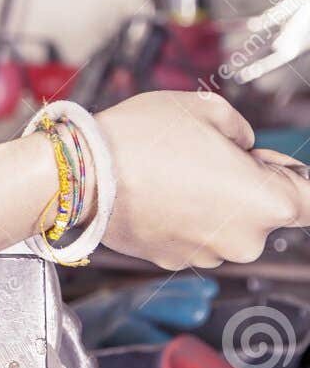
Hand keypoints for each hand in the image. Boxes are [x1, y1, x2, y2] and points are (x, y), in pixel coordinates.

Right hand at [95, 91, 309, 270]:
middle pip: (264, 212)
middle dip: (241, 184)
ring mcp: (208, 254)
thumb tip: (241, 145)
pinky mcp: (173, 261)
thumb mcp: (203, 106)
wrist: (79, 173)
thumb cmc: (138, 139)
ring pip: (225, 224)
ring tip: (168, 172)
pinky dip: (181, 217)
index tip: (274, 165)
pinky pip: (193, 235)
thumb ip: (239, 128)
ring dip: (209, 202)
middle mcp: (244, 239)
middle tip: (202, 155)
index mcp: (265, 201)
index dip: (292, 174)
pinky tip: (154, 191)